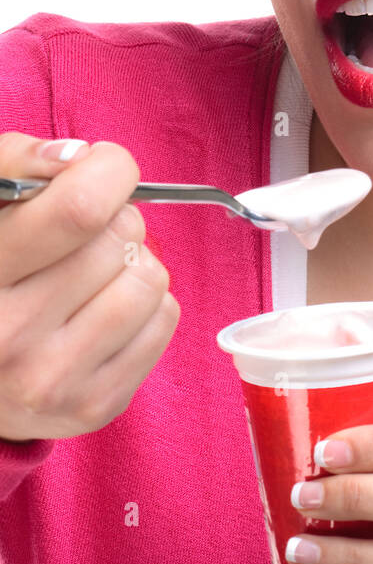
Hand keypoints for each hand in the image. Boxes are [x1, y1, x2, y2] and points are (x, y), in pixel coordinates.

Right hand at [0, 131, 179, 441]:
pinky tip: (104, 310)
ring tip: (94, 273)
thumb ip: (19, 164)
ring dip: (134, 263)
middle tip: (85, 234)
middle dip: (115, 219)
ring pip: (151, 279)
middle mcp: (9, 336)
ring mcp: (53, 379)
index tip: (101, 168)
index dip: (107, 172)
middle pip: (121, 238)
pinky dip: (147, 304)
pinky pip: (165, 320)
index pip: (79, 210)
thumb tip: (80, 159)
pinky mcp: (95, 405)